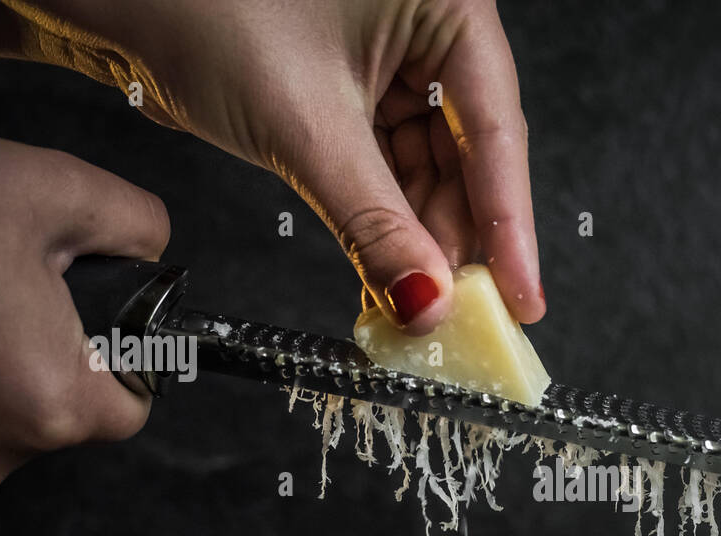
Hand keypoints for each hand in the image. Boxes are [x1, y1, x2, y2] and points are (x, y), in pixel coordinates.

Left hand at [0, 0, 545, 332]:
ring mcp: (392, 57)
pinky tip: (385, 278)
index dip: (512, 225)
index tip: (522, 299)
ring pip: (428, 171)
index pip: (498, 130)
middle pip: (468, 158)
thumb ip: (376, 222)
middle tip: (456, 319)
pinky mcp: (355, 88)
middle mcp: (428, 26)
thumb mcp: (306, 126)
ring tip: (412, 309)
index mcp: (444, 2)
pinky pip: (388, 168)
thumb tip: (426, 301)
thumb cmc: (199, 4)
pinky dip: (384, 225)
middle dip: (455, 244)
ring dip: (418, 244)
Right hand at [0, 124, 169, 490]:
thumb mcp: (56, 187)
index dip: (124, 351)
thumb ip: (139, 226)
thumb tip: (154, 254)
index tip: (92, 308)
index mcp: (48, 401)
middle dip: (62, 347)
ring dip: (10, 357)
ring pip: (19, 410)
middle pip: (75, 410)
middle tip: (14, 283)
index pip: (134, 404)